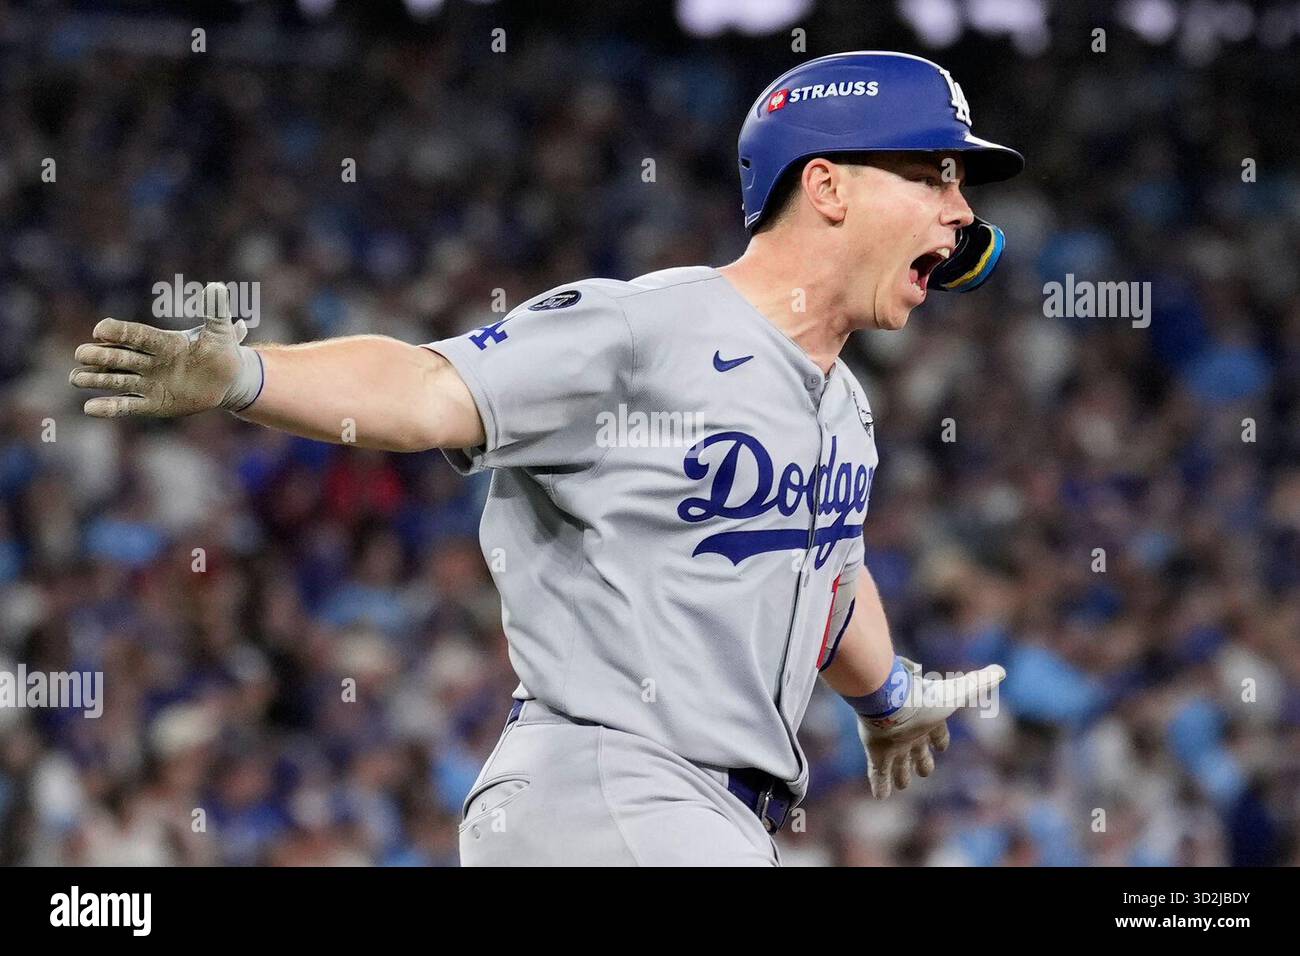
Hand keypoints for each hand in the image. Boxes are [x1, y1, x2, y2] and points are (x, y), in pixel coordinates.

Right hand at [70, 282, 261, 417]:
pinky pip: (127, 406)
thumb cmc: (222, 351)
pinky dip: (110, 407)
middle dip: (100, 355)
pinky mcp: (152, 403)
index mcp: (163, 343)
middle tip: (81, 354)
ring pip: (117, 379)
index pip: (137, 335)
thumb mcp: (222, 333)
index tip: (100, 330)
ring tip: (75, 378)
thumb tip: (217, 288)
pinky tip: (90, 408)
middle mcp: (149, 362)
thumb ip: (216, 312)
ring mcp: (148, 383)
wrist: (228, 379)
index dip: (119, 332)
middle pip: (119, 356)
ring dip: (96, 379)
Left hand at [857, 657, 1006, 798]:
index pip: (937, 734)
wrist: (890, 699)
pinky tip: (880, 796)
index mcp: (929, 720)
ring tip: (902, 785)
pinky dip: (880, 784)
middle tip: (924, 772)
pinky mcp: (877, 752)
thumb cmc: (925, 697)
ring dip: (900, 774)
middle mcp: (910, 732)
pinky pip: (879, 773)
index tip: (941, 747)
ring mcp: (892, 743)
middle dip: (921, 762)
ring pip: (898, 763)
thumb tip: (1001, 671)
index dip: (940, 740)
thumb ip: (978, 683)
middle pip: (917, 751)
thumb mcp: (958, 692)